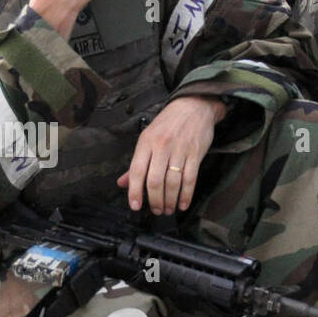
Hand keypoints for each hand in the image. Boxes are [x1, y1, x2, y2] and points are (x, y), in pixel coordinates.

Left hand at [117, 96, 227, 215]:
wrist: (194, 106)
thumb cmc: (168, 123)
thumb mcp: (147, 137)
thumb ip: (136, 162)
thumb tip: (122, 183)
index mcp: (146, 143)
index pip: (136, 171)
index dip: (134, 191)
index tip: (135, 205)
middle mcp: (161, 147)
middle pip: (154, 180)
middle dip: (154, 200)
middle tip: (156, 210)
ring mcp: (179, 150)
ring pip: (172, 182)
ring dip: (170, 200)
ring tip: (168, 209)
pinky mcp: (195, 154)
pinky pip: (190, 179)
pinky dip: (186, 195)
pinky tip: (182, 204)